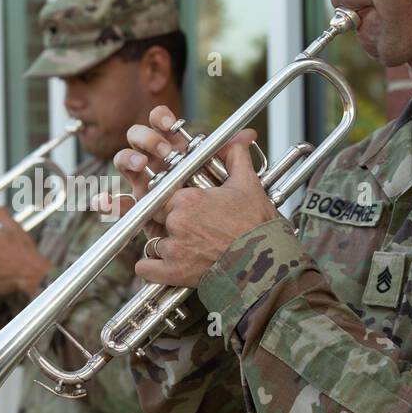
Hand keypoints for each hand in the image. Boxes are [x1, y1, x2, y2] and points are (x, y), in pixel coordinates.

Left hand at [112, 106, 279, 288]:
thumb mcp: (248, 185)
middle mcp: (176, 221)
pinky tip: (164, 266)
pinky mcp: (173, 272)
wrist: (266, 264)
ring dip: (164, 246)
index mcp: (188, 199)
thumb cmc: (258, 226)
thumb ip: (236, 157)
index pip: (163, 195)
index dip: (172, 202)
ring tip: (186, 249)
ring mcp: (173, 248)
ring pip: (153, 243)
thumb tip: (238, 139)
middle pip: (155, 217)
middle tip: (186, 229)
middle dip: (166, 222)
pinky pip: (145, 268)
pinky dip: (151, 269)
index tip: (182, 208)